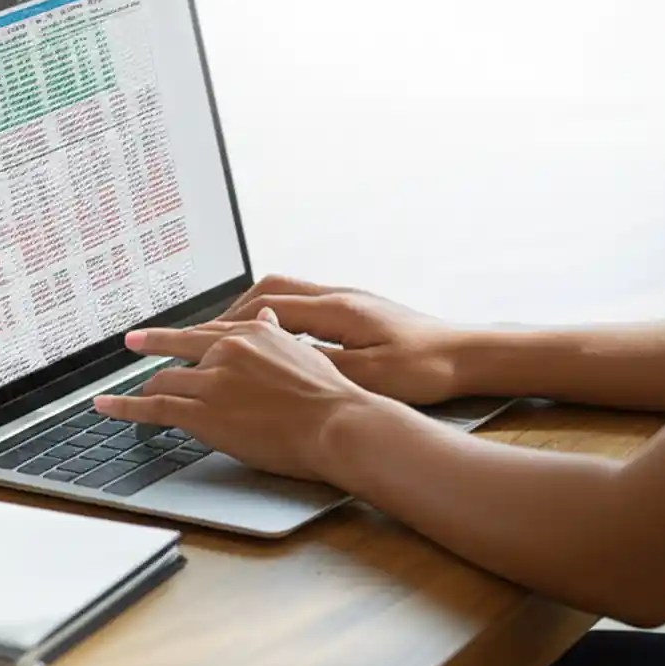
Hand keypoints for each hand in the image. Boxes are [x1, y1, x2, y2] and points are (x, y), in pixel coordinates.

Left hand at [93, 320, 380, 480]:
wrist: (337, 423)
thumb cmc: (332, 397)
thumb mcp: (306, 353)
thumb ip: (278, 335)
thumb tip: (265, 314)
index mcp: (254, 331)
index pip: (208, 330)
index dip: (182, 333)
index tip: (164, 331)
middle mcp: (229, 348)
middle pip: (180, 351)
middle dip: (154, 349)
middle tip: (132, 343)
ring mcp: (213, 379)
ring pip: (165, 381)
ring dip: (144, 389)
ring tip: (124, 395)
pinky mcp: (202, 412)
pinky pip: (153, 408)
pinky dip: (123, 407)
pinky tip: (105, 407)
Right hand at [216, 275, 473, 404]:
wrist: (468, 354)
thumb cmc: (426, 366)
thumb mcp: (368, 375)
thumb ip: (319, 365)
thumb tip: (275, 362)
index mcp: (336, 309)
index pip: (266, 307)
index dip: (227, 323)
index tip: (197, 337)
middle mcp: (338, 296)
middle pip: (269, 290)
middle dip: (230, 311)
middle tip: (202, 335)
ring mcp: (348, 300)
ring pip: (285, 294)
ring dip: (253, 312)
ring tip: (229, 338)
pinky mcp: (357, 311)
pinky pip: (303, 306)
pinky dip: (277, 320)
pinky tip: (274, 342)